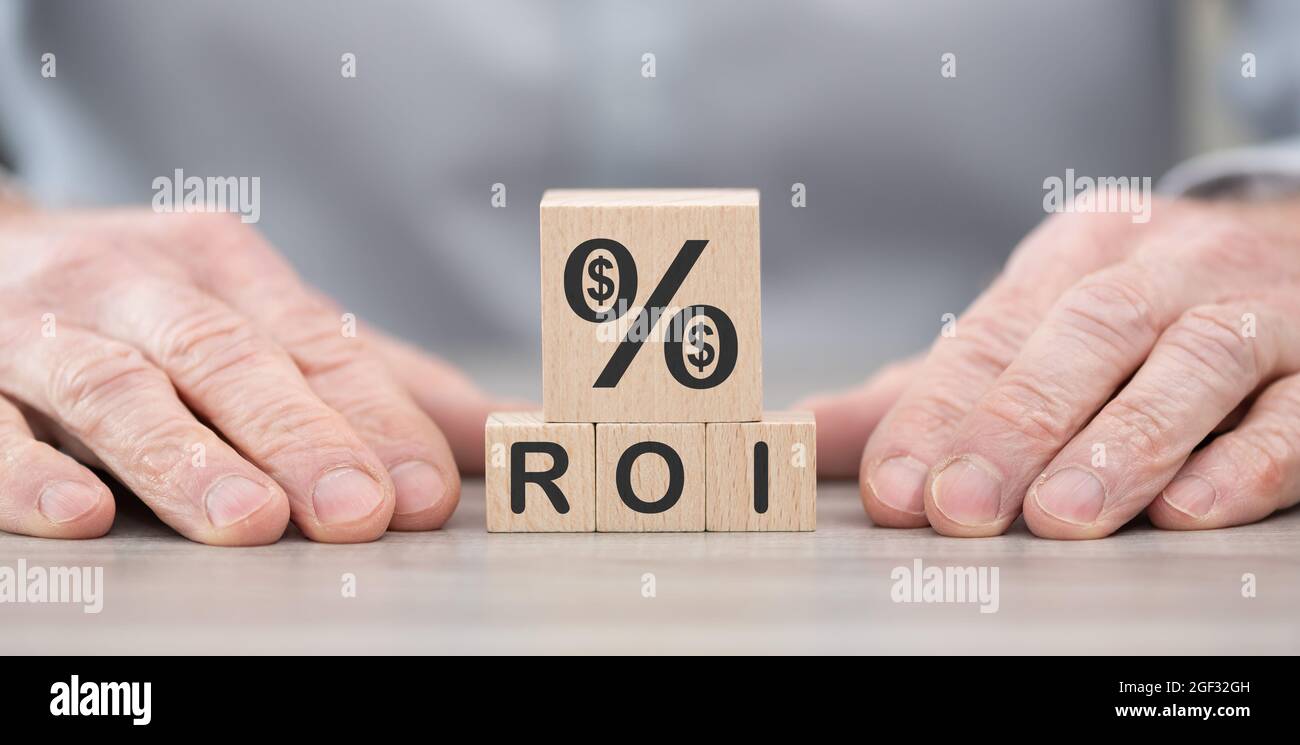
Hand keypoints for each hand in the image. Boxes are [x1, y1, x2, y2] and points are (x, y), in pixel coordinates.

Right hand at [0, 208, 518, 544]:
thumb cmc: (154, 307)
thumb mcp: (268, 323)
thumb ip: (381, 382)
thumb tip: (510, 433)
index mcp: (226, 268)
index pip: (315, 345)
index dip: (374, 419)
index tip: (423, 491)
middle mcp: (137, 286)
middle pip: (226, 358)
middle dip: (298, 437)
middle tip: (356, 511)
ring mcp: (43, 327)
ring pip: (117, 387)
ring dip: (183, 456)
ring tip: (246, 521)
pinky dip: (27, 470)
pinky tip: (78, 514)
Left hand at [805, 195, 1299, 537]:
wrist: (1290, 252)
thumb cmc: (1133, 313)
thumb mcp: (1028, 329)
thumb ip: (925, 390)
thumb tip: (805, 436)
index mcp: (1074, 254)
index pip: (994, 330)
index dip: (941, 410)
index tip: (896, 486)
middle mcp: (1164, 270)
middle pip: (1087, 335)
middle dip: (1015, 424)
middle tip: (961, 506)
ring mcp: (1254, 311)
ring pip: (1193, 362)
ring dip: (1123, 442)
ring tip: (1060, 516)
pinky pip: (1296, 409)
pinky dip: (1244, 460)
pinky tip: (1189, 509)